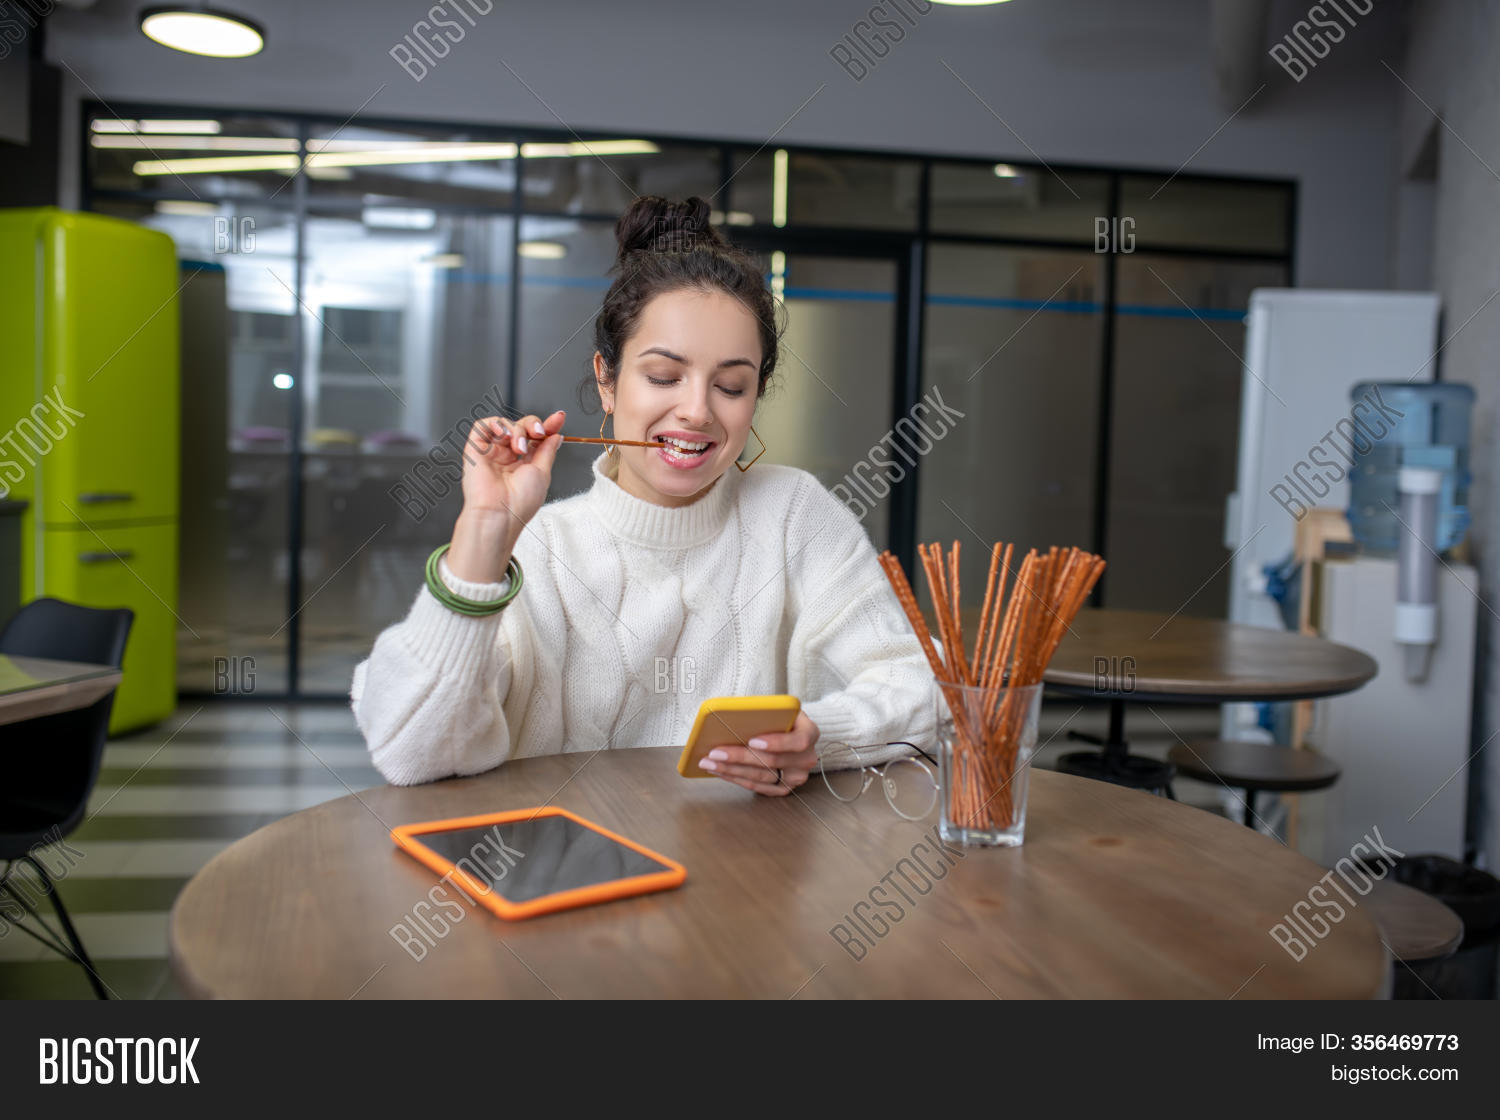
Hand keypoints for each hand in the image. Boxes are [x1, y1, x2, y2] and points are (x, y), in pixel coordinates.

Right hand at [460, 409, 565, 523]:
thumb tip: (555, 436)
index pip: (535, 439)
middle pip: (522, 427)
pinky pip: (482, 425)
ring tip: (518, 448)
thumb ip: (547, 450)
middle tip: (539, 433)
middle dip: (533, 425)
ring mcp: (491, 452)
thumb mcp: (543, 472)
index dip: (548, 426)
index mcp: (524, 465)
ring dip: (517, 430)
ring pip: (506, 424)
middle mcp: (507, 457)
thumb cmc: (520, 501)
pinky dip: (495, 423)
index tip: (559, 418)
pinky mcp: (475, 449)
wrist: (499, 512)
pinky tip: (504, 435)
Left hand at [698, 711, 819, 796]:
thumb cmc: (783, 718)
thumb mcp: (781, 709)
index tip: (753, 740)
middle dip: (740, 756)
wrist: (793, 733)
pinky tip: (720, 771)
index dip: (776, 743)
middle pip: (772, 761)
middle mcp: (806, 759)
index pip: (798, 741)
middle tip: (715, 752)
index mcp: (810, 733)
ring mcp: (796, 777)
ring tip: (710, 762)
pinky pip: (757, 787)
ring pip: (761, 777)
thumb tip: (734, 717)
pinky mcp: (784, 789)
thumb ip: (766, 713)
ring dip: (731, 770)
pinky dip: (736, 779)